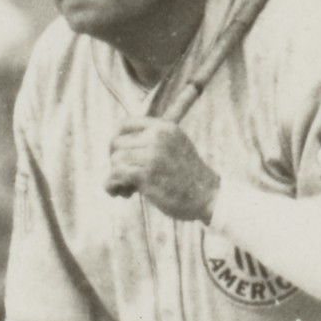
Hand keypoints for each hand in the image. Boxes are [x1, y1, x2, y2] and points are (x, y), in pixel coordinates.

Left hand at [106, 118, 220, 220]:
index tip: (119, 155)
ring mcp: (152, 155)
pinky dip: (112, 186)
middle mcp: (157, 137)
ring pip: (115, 160)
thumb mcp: (177, 145)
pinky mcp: (147, 174)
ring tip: (128, 188)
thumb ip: (153, 140)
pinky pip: (116, 175)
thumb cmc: (189, 176)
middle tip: (125, 177)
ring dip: (115, 177)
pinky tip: (123, 193)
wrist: (208, 196)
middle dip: (115, 161)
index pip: (125, 124)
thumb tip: (118, 146)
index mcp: (164, 127)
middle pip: (116, 143)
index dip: (117, 140)